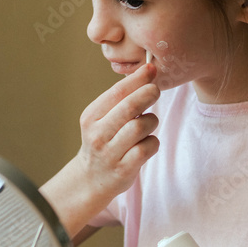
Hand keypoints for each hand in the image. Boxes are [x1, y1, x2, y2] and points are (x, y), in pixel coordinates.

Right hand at [74, 63, 159, 203]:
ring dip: (151, 121)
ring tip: (147, 124)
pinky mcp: (123, 169)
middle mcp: (98, 134)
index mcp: (91, 117)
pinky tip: (147, 143)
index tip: (151, 69)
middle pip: (130, 107)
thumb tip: (148, 71)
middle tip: (155, 91)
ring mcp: (110, 153)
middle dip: (148, 94)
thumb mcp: (103, 118)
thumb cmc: (104, 141)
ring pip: (140, 126)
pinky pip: (147, 148)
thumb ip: (121, 99)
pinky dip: (152, 142)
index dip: (137, 79)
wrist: (92, 177)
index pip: (117, 92)